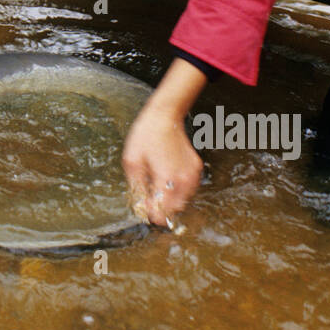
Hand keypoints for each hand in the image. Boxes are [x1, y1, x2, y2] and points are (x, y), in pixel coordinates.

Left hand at [122, 86, 203, 227]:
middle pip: (175, 210)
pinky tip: (166, 180)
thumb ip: (137, 188)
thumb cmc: (146, 136)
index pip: (163, 212)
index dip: (152, 214)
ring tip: (156, 187)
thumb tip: (141, 206)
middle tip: (148, 199)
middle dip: (162, 209)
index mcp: (167, 178)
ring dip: (171, 201)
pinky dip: (178, 191)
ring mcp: (193, 174)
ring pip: (184, 201)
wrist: (165, 115)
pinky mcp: (197, 169)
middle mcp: (184, 179)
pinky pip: (189, 190)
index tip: (144, 209)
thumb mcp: (132, 162)